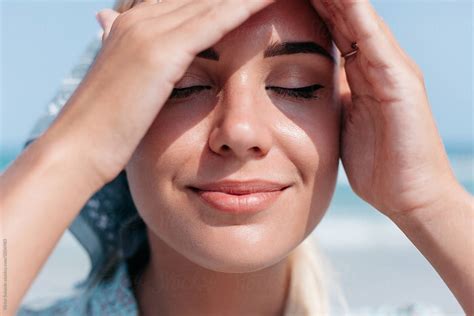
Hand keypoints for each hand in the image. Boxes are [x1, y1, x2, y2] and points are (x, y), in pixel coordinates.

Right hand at [47, 0, 273, 185]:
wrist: (78, 148)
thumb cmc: (106, 127)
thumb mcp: (126, 87)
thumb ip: (140, 64)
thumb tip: (144, 56)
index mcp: (131, 24)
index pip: (187, 2)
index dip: (220, 0)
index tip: (252, 1)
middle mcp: (139, 19)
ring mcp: (149, 31)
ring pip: (211, 1)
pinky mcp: (161, 51)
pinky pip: (213, 22)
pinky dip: (243, 8)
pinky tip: (269, 2)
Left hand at [310, 0, 459, 218]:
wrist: (408, 196)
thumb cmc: (377, 164)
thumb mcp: (345, 122)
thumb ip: (334, 99)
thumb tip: (306, 90)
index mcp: (363, 72)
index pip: (333, 28)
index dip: (310, 7)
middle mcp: (379, 62)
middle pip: (344, 15)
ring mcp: (392, 68)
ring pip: (358, 17)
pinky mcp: (400, 81)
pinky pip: (373, 38)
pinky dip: (354, 13)